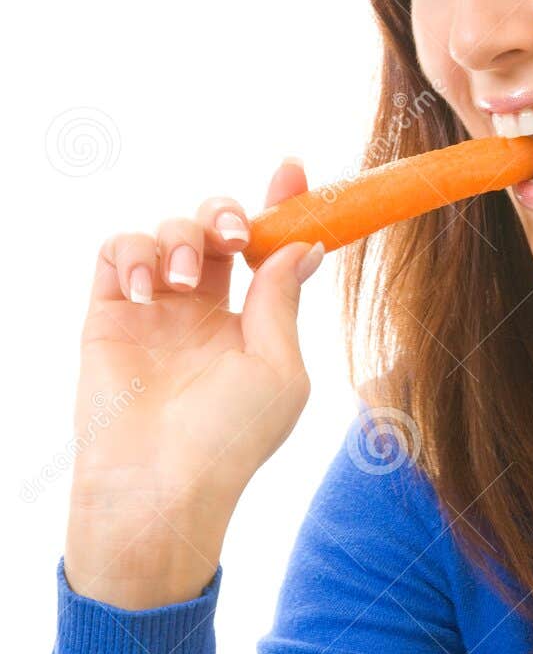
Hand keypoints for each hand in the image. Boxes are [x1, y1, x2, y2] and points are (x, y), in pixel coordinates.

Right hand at [64, 158, 322, 607]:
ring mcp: (154, 309)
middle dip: (228, 213)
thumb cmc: (229, 439)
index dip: (282, 205)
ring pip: (167, 229)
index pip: (267, 249)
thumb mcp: (279, 368)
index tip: (295, 168)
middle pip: (216, 226)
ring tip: (189, 280)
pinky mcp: (107, 313)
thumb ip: (281, 301)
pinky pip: (117, 250)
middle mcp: (203, 310)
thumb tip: (304, 243)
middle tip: (236, 235)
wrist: (158, 485)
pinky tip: (147, 288)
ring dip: (184, 236)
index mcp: (251, 323)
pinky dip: (133, 252)